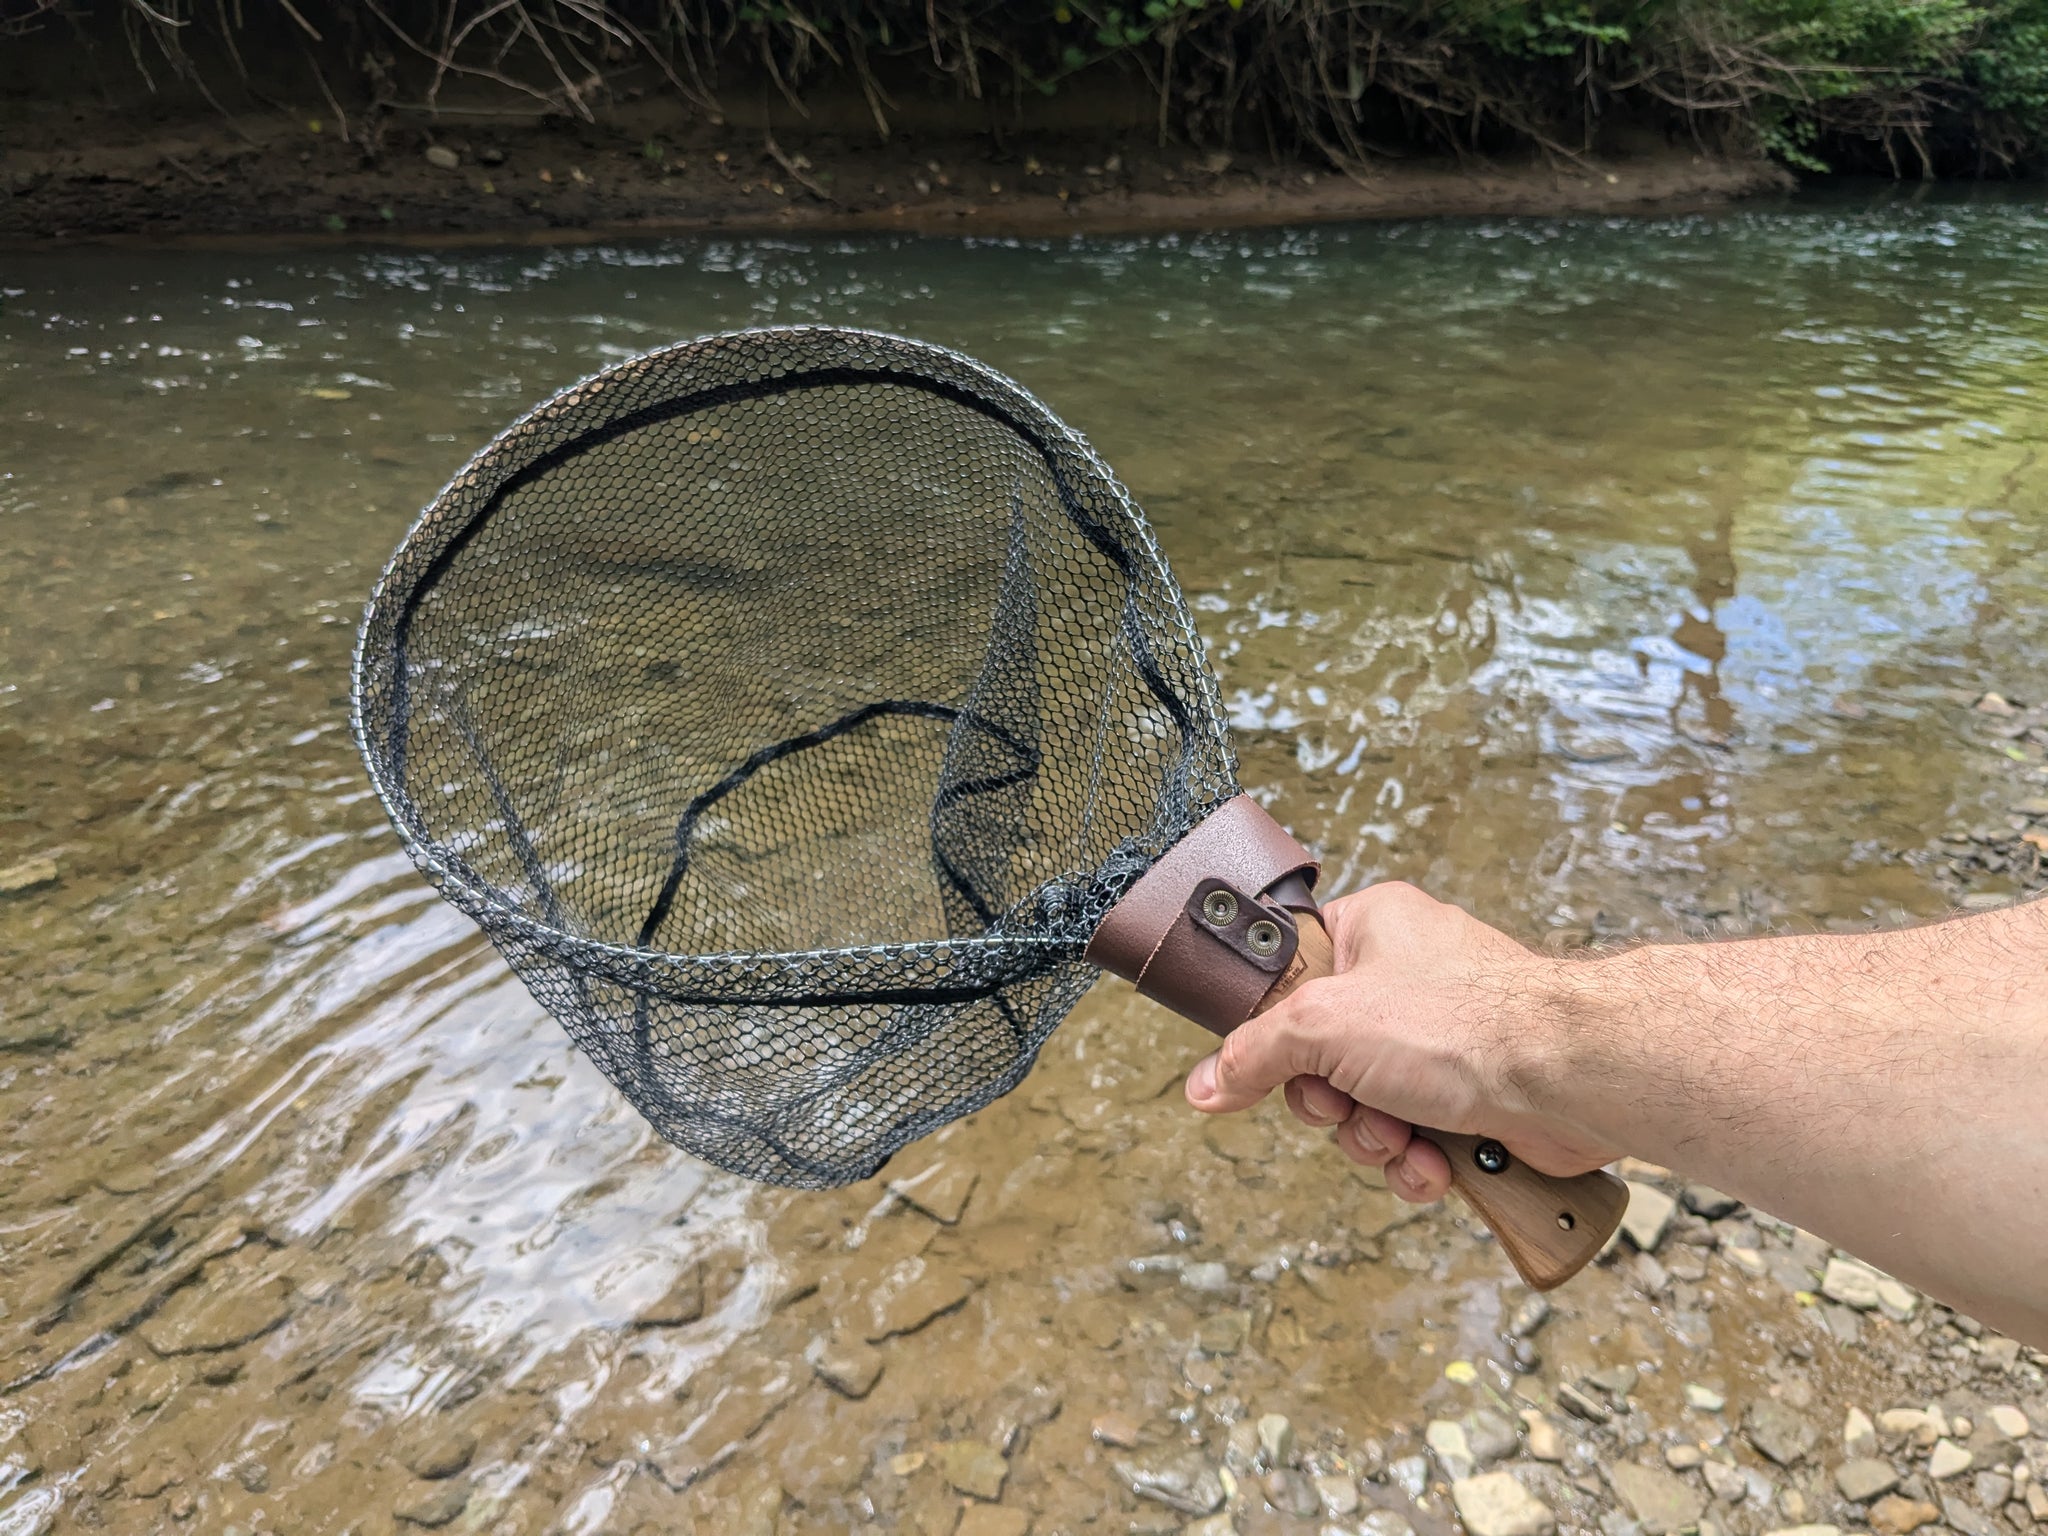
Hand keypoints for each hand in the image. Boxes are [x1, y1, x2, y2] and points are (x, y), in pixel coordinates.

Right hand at [1182, 882, 1622, 1201]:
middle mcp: (1408, 980)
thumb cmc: (1466, 1021)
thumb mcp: (1324, 1026)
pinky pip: (1415, 1139)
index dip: (1277, 1028)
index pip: (1292, 976)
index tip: (1275, 1061)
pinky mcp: (1473, 1097)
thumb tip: (1203, 1085)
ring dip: (1376, 1139)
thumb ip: (1253, 1054)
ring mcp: (1442, 1042)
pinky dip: (1419, 1161)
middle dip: (1334, 1104)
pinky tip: (1436, 1163)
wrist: (1569, 1077)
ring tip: (1405, 1136)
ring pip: (1367, 1108)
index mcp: (1372, 931)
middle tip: (1351, 1103)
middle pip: (1322, 1059)